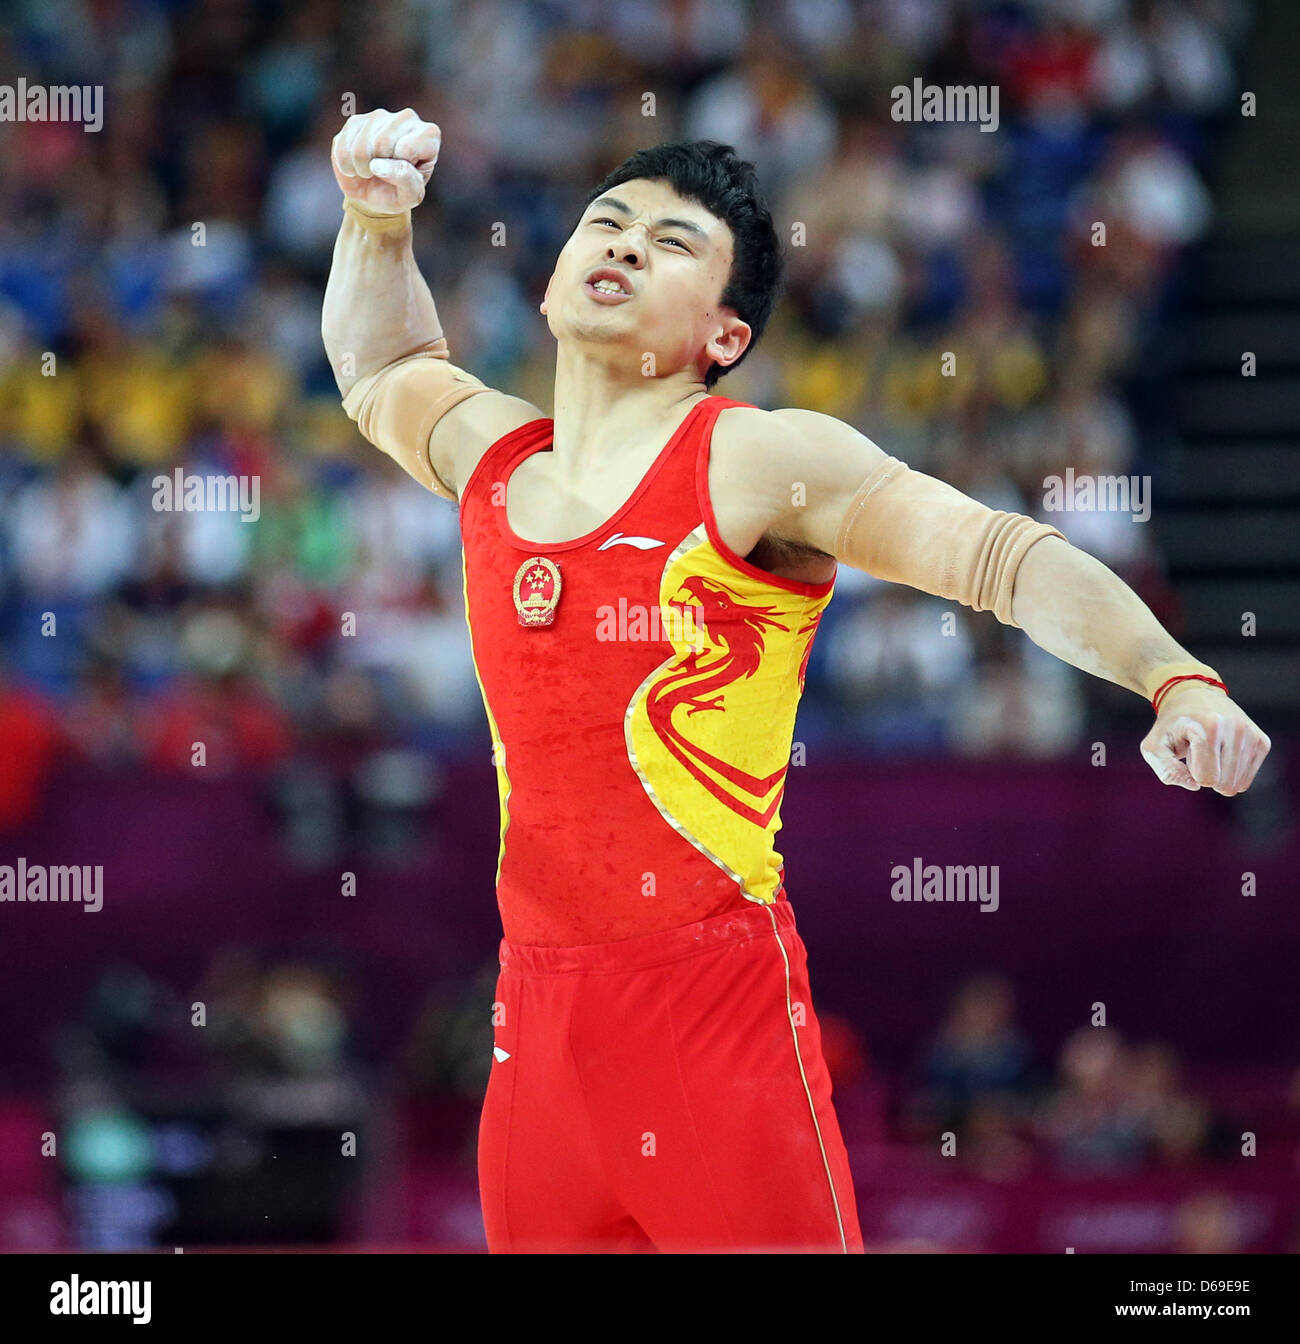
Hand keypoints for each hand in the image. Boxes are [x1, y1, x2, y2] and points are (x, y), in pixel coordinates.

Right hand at [331, 107, 440, 215]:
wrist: (375, 194)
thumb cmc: (399, 193)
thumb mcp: (411, 196)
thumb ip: (406, 181)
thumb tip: (378, 165)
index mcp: (428, 134)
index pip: (406, 148)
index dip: (400, 170)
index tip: (405, 176)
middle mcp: (406, 118)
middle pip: (382, 144)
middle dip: (379, 168)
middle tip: (385, 175)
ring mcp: (379, 116)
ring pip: (362, 146)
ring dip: (363, 169)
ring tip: (371, 171)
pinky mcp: (355, 121)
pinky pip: (343, 147)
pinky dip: (347, 166)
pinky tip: (357, 165)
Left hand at [1140, 684, 1270, 794]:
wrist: (1194, 696)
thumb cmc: (1172, 725)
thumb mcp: (1154, 746)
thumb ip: (1167, 771)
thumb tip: (1195, 786)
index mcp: (1209, 728)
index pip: (1206, 779)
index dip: (1192, 772)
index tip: (1188, 751)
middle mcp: (1235, 728)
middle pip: (1225, 784)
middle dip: (1206, 774)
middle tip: (1199, 750)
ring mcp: (1252, 734)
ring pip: (1237, 784)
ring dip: (1219, 772)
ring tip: (1210, 749)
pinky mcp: (1262, 741)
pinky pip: (1246, 779)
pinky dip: (1231, 771)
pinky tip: (1222, 751)